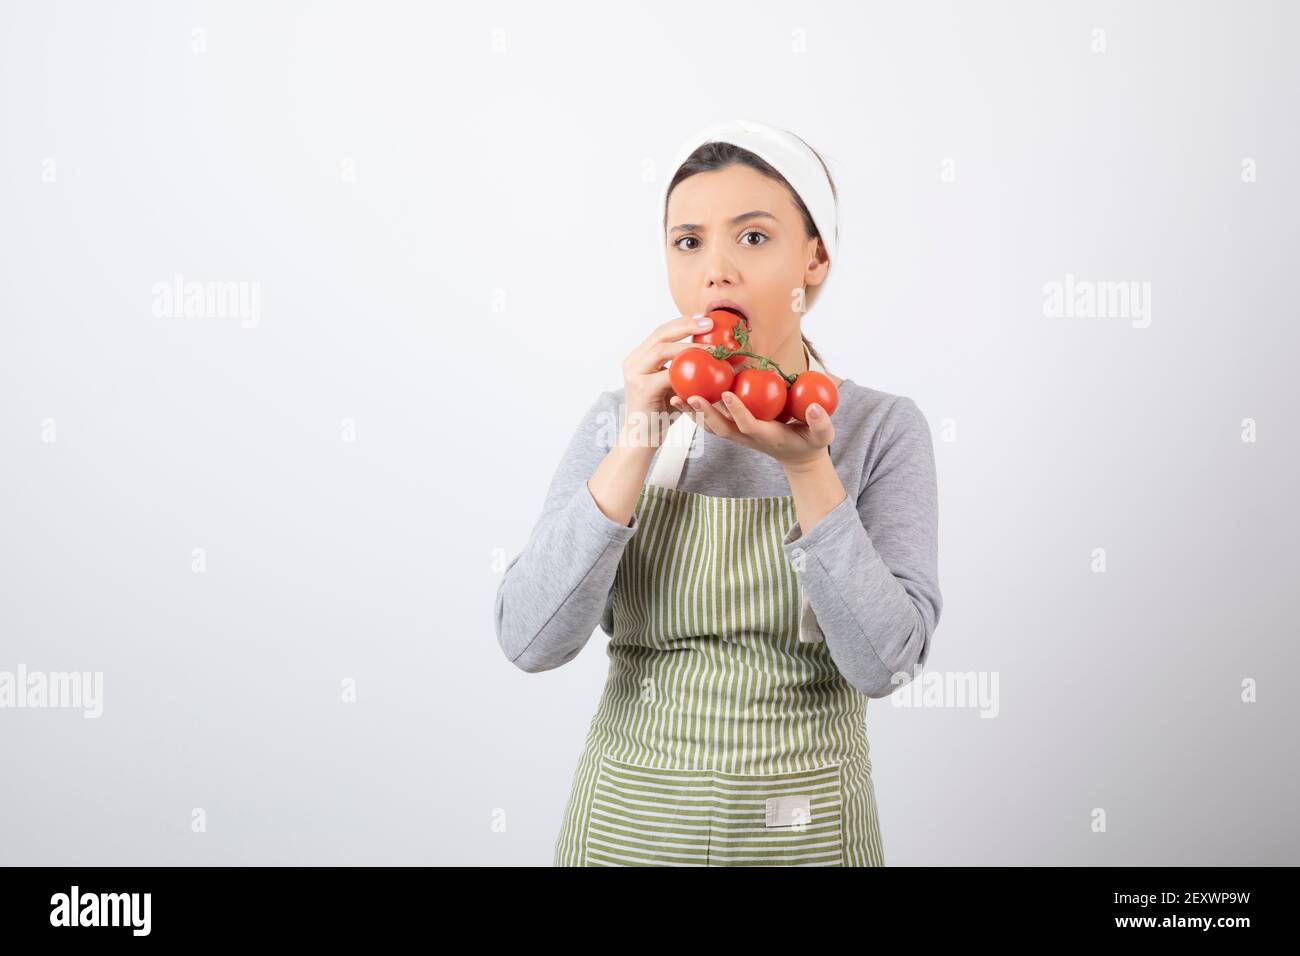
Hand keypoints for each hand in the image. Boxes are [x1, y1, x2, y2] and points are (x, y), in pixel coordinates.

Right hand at [621, 313, 713, 445]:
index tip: (704, 317)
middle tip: (710, 323)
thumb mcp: (673, 385)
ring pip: (662, 350)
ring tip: (712, 348)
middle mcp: (633, 361)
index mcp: (639, 357)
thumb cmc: (661, 413)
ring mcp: (634, 373)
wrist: (643, 438)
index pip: (661, 332)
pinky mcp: (642, 388)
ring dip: (689, 347)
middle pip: (661, 334)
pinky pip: (667, 374)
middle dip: (687, 325)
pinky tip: (704, 371)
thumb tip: (714, 353)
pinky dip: (687, 372)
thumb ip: (683, 369)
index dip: (683, 321)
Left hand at [669, 389, 834, 468]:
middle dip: (705, 412)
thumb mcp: (823, 435)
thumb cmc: (811, 442)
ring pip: (711, 426)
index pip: (748, 424)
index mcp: (767, 435)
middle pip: (722, 427)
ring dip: (693, 413)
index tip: (726, 393)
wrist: (798, 456)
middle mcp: (748, 437)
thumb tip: (814, 408)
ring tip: (674, 397)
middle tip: (690, 395)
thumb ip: (821, 422)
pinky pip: (711, 422)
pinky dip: (695, 412)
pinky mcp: (733, 431)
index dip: (737, 411)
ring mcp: (738, 435)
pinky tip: (680, 397)